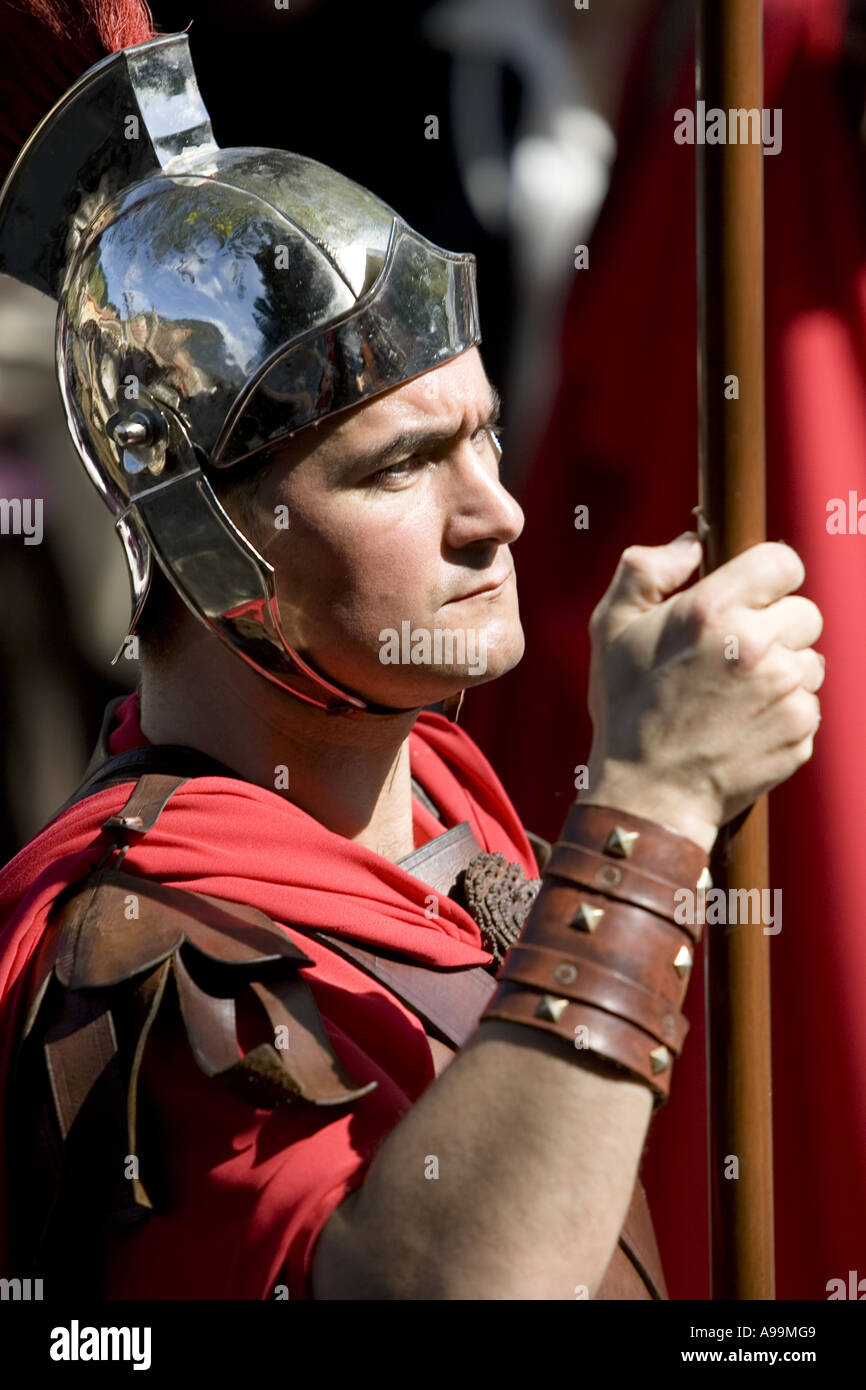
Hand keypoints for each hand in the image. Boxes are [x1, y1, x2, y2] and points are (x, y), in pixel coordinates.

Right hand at [578, 532, 823, 852]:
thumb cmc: (627, 708)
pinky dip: (785, 712)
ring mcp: (785, 690)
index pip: (784, 562)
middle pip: (805, 612)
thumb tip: (691, 542)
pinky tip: (746, 725)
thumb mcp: (610, 628)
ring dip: (784, 671)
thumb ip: (645, 570)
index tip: (753, 596)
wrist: (648, 795)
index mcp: (713, 610)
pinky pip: (810, 704)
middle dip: (776, 627)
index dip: (770, 576)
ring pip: (811, 660)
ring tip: (738, 695)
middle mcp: (757, 644)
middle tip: (737, 655)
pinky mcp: (801, 730)